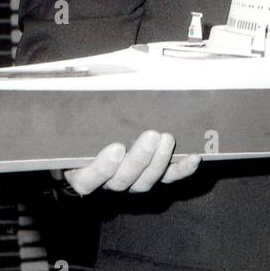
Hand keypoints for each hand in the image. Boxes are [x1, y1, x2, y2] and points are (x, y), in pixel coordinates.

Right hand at [52, 130, 200, 195]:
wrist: (100, 142)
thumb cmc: (84, 135)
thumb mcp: (76, 128)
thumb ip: (81, 117)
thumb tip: (75, 88)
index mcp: (83, 174)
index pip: (88, 180)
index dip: (102, 168)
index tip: (116, 148)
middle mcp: (107, 182)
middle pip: (122, 180)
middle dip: (139, 158)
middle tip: (152, 135)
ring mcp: (132, 182)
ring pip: (145, 181)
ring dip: (159, 161)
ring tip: (167, 138)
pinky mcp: (154, 177)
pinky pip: (168, 178)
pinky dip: (182, 170)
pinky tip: (194, 158)